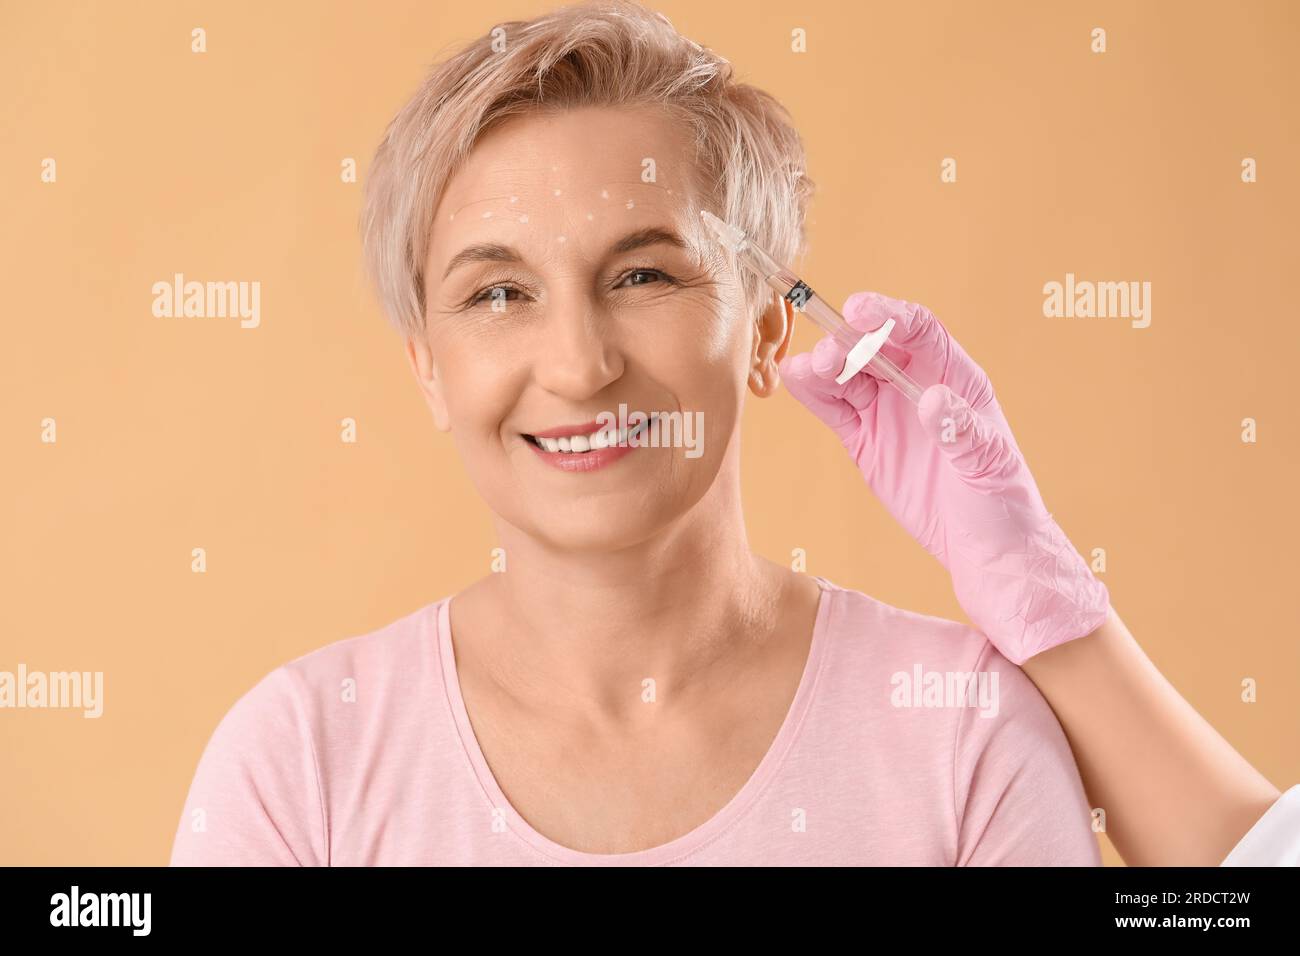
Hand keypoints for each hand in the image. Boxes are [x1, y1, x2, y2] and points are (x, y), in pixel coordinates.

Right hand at [778, 290, 1109, 664]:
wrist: (984, 552)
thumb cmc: (1001, 505)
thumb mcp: (990, 467)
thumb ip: (961, 431)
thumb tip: (933, 399)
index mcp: (956, 378)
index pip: (920, 332)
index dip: (889, 316)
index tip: (859, 311)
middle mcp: (917, 386)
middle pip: (875, 349)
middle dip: (848, 345)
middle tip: (827, 355)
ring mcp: (888, 413)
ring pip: (849, 376)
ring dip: (824, 368)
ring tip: (803, 370)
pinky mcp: (865, 441)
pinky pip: (835, 409)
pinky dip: (814, 394)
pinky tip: (795, 382)